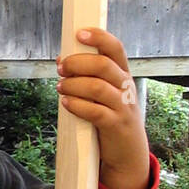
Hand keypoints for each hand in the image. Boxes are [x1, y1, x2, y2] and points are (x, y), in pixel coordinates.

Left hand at [56, 27, 150, 188]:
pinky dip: (77, 105)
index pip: (115, 48)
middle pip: (103, 66)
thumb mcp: (107, 95)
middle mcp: (126, 88)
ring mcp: (123, 107)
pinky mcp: (116, 126)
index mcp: (123, 75)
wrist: (128, 154)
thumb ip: (89, 77)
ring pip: (97, 87)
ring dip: (73, 85)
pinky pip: (95, 112)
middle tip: (61, 68)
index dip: (98, 37)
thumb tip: (62, 60)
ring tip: (60, 87)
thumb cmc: (112, 119)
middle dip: (77, 63)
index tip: (79, 33)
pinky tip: (66, 103)